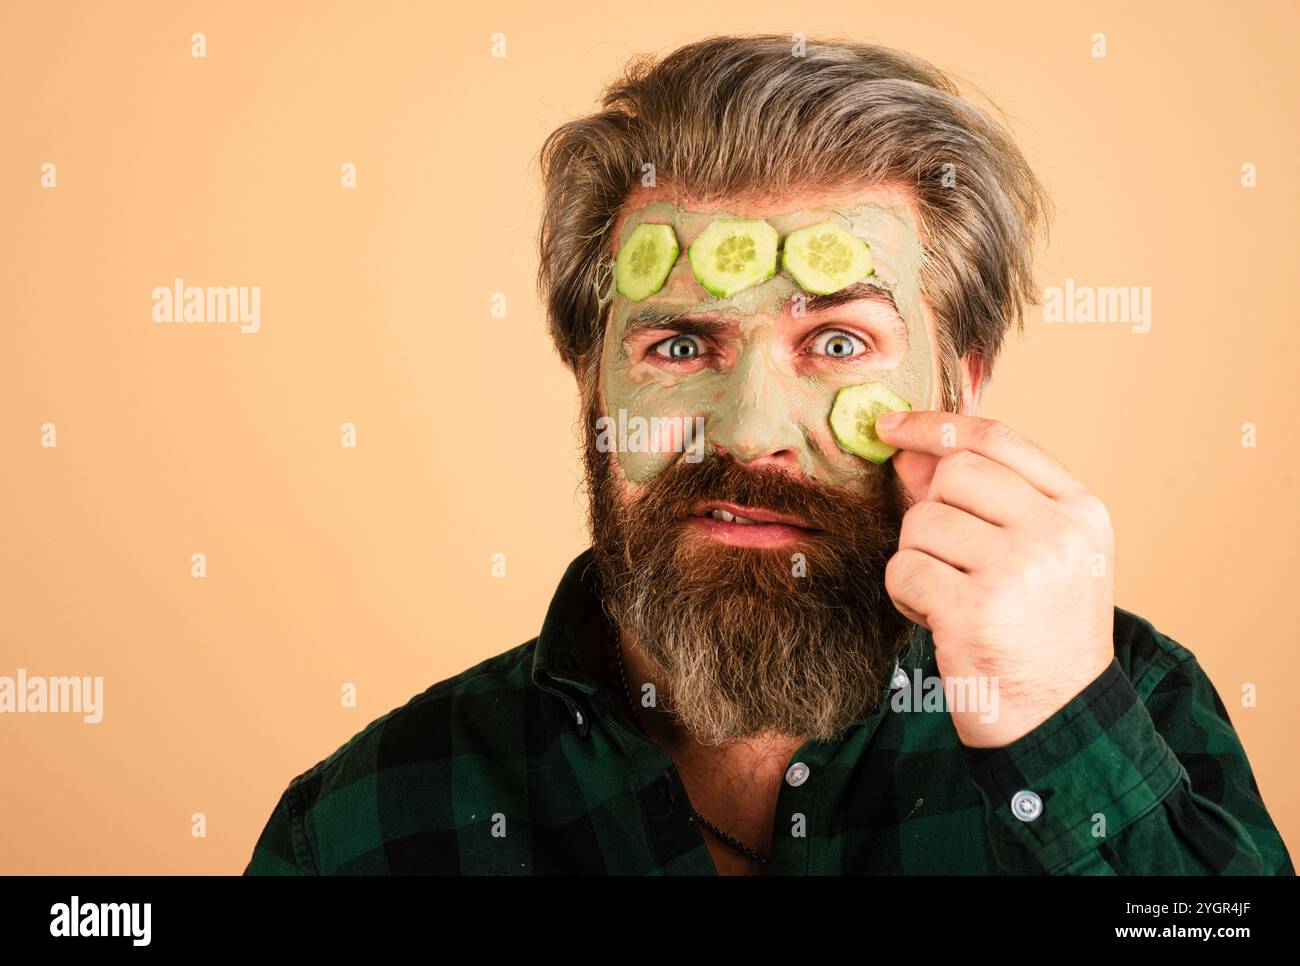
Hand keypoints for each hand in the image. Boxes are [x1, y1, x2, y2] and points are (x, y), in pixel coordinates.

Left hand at [872, 410, 1115, 747]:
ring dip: (918, 561)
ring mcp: (1018, 569)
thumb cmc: (1039, 634)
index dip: (935, 425)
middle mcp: (1055, 532)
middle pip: (952, 475)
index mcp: (1080, 511)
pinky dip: (907, 597)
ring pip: (920, 524)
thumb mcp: (1033, 556)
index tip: (890, 428)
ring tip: (950, 598)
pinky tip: (939, 621)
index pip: (997, 439)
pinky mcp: (974, 610)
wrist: (1060, 721)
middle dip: (930, 512)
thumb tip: (909, 450)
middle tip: (948, 558)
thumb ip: (979, 499)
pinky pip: (903, 571)